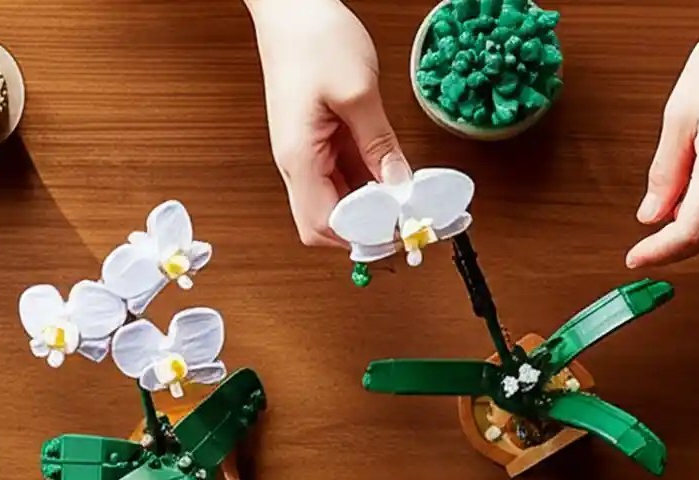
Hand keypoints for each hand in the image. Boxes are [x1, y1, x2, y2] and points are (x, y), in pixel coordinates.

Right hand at [247, 0, 411, 248]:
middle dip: (365, 231)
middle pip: (325, 224)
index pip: (323, 225)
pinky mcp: (316, 142)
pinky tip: (392, 180)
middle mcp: (296, 163)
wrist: (292, 5)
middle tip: (405, 222)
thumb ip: (381, 145)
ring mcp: (305, 154)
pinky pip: (342, 178)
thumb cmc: (313, 39)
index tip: (399, 229)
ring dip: (369, 210)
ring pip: (335, 204)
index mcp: (298, 157)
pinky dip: (367, 187)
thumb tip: (400, 186)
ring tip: (406, 203)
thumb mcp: (358, 92)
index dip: (362, 237)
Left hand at [628, 0, 698, 268]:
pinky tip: (697, 192)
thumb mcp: (680, 115)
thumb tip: (651, 215)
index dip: (661, 251)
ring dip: (696, 224)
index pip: (691, 231)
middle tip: (644, 242)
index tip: (635, 258)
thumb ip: (666, 172)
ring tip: (668, 206)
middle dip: (675, 241)